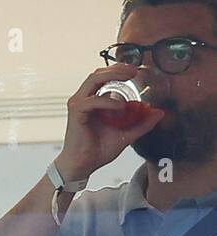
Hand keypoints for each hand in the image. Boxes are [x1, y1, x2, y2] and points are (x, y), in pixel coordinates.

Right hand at [54, 64, 164, 183]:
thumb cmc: (97, 151)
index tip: (138, 71)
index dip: (120, 71)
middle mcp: (84, 100)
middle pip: (99, 73)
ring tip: (129, 76)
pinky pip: (93, 100)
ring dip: (113, 75)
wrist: (82, 166)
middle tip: (135, 70)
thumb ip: (141, 123)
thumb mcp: (126, 134)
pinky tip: (120, 107)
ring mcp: (79, 105)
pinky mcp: (76, 113)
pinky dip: (108, 101)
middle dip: (118, 68)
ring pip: (94, 79)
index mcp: (94, 101)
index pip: (105, 78)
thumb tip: (159, 113)